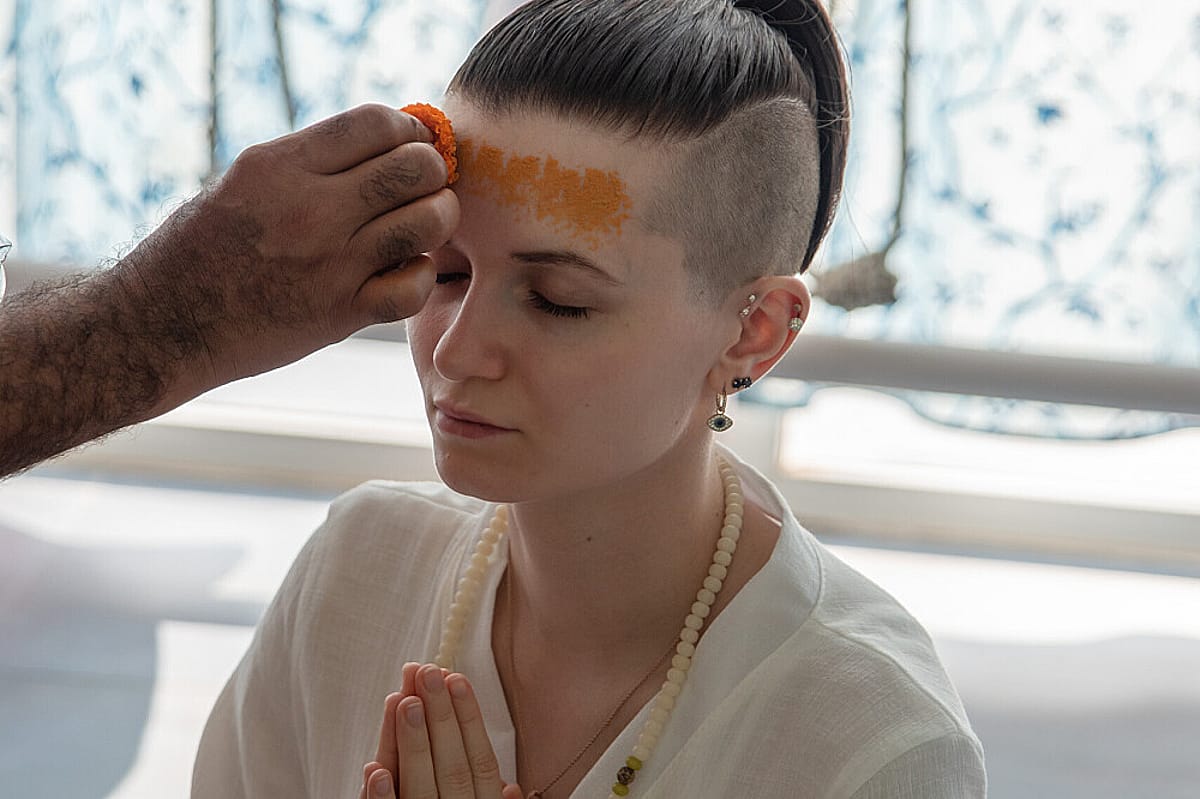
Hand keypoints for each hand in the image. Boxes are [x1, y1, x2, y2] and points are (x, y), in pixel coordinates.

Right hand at [115, 103, 457, 408]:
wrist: (163, 324)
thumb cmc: (204, 248)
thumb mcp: (246, 181)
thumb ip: (312, 162)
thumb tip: (388, 141)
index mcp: (280, 165)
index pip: (377, 123)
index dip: (408, 131)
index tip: (408, 147)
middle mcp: (308, 209)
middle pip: (415, 167)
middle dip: (432, 172)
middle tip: (421, 188)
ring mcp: (328, 264)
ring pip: (427, 221)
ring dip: (438, 219)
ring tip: (421, 227)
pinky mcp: (339, 314)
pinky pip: (414, 286)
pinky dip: (420, 276)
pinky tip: (403, 272)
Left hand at [360, 663, 522, 798]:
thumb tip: (510, 787)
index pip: (480, 761)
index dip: (470, 719)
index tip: (457, 679)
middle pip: (452, 766)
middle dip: (440, 716)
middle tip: (428, 673)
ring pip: (421, 787)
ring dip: (413, 744)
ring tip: (404, 700)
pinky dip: (381, 797)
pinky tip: (373, 769)